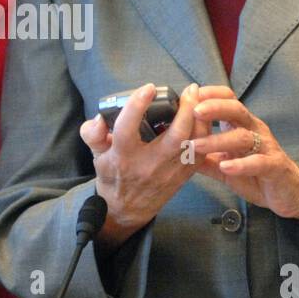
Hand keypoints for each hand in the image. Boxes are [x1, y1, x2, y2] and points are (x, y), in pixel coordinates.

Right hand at [79, 82, 209, 250]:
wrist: (127, 209)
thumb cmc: (112, 175)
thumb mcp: (96, 155)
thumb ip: (92, 134)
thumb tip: (99, 118)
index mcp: (123, 156)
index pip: (128, 128)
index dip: (137, 106)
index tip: (148, 88)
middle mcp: (149, 164)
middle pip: (175, 135)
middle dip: (187, 109)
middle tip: (190, 89)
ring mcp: (169, 171)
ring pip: (194, 143)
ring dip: (200, 119)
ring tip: (200, 98)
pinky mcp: (183, 175)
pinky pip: (201, 153)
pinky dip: (205, 134)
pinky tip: (204, 118)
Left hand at [190, 86, 298, 220]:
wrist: (286, 192)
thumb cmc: (254, 173)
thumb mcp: (224, 163)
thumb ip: (202, 157)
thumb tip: (177, 150)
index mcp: (241, 125)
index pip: (228, 100)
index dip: (209, 95)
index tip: (188, 96)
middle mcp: (254, 130)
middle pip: (236, 110)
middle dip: (214, 107)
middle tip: (193, 111)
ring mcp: (266, 147)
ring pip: (243, 136)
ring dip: (218, 140)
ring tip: (196, 145)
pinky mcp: (274, 166)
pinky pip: (259, 162)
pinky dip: (241, 164)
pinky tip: (225, 166)